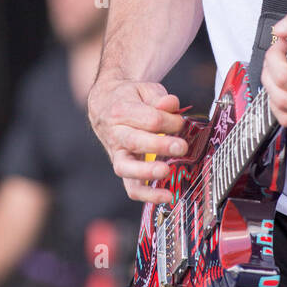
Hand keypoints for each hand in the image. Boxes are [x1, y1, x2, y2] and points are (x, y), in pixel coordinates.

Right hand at [88, 77, 186, 204]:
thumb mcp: (145, 90)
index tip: (181, 121)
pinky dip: (147, 195)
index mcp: (121, 110)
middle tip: (182, 147)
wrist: (105, 105)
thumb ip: (159, 98)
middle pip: (137, 141)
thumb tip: (171, 104)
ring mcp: (117, 154)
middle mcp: (115, 134)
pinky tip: (167, 197)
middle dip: (160, 146)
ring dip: (148, 172)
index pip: (149, 119)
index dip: (170, 121)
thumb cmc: (130, 98)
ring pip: (127, 167)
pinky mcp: (123, 169)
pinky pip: (131, 187)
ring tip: (167, 172)